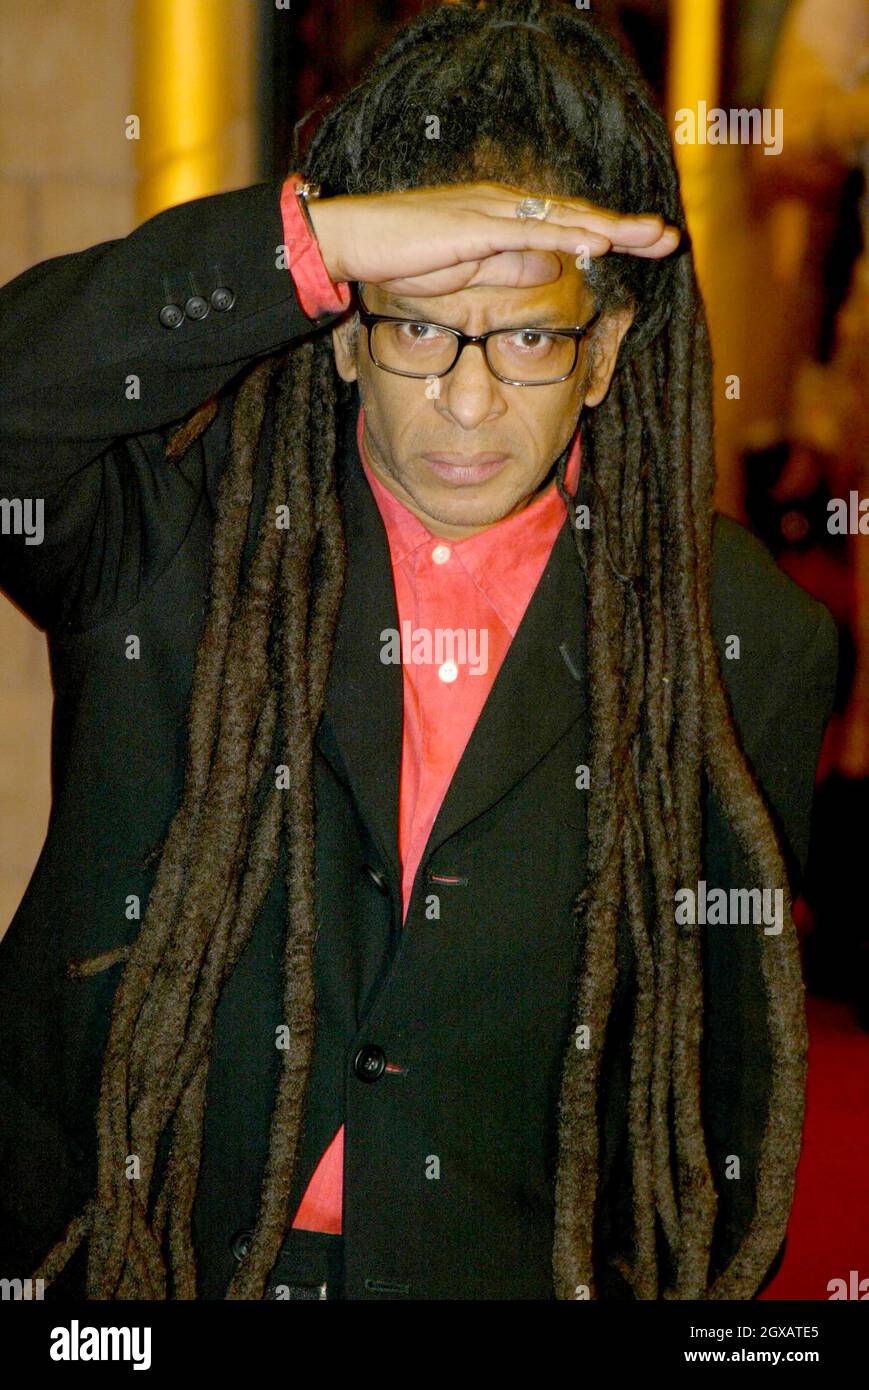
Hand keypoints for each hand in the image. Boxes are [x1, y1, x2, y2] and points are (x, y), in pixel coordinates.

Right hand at [307, 180, 680, 297]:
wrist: (354, 239)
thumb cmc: (402, 256)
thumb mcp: (467, 273)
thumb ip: (509, 268)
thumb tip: (552, 267)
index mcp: (502, 219)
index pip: (565, 225)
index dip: (607, 234)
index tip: (644, 246)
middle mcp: (504, 207)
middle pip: (576, 216)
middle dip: (626, 227)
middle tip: (670, 237)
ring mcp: (492, 212)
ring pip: (565, 219)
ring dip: (612, 228)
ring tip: (653, 237)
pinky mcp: (475, 226)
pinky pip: (531, 231)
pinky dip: (569, 235)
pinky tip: (600, 242)